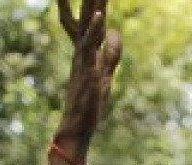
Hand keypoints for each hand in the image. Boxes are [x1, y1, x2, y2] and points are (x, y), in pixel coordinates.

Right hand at [54, 0, 121, 144]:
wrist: (78, 125)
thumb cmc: (90, 102)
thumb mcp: (105, 72)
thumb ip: (111, 53)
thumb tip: (114, 31)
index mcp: (86, 51)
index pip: (87, 21)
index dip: (91, 3)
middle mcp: (81, 52)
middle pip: (85, 18)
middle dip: (89, 0)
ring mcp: (82, 60)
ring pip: (87, 28)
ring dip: (92, 8)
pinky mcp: (86, 71)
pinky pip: (90, 47)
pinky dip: (95, 30)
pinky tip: (100, 16)